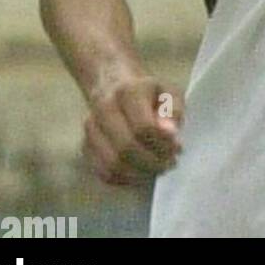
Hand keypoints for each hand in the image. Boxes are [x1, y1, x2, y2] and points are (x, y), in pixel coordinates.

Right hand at [83, 70, 184, 186]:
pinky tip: (142, 172)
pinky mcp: (86, 147)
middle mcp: (105, 109)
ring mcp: (91, 129)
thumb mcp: (169, 92)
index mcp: (129, 92)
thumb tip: (171, 135)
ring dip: (140, 173)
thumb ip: (173, 111)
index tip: (177, 148)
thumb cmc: (148, 92)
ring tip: (158, 168)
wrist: (114, 86)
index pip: (143, 127)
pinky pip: (105, 172)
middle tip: (170, 163)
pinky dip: (126, 178)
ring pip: (113, 164)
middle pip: (126, 148)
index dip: (162, 144)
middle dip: (152, 162)